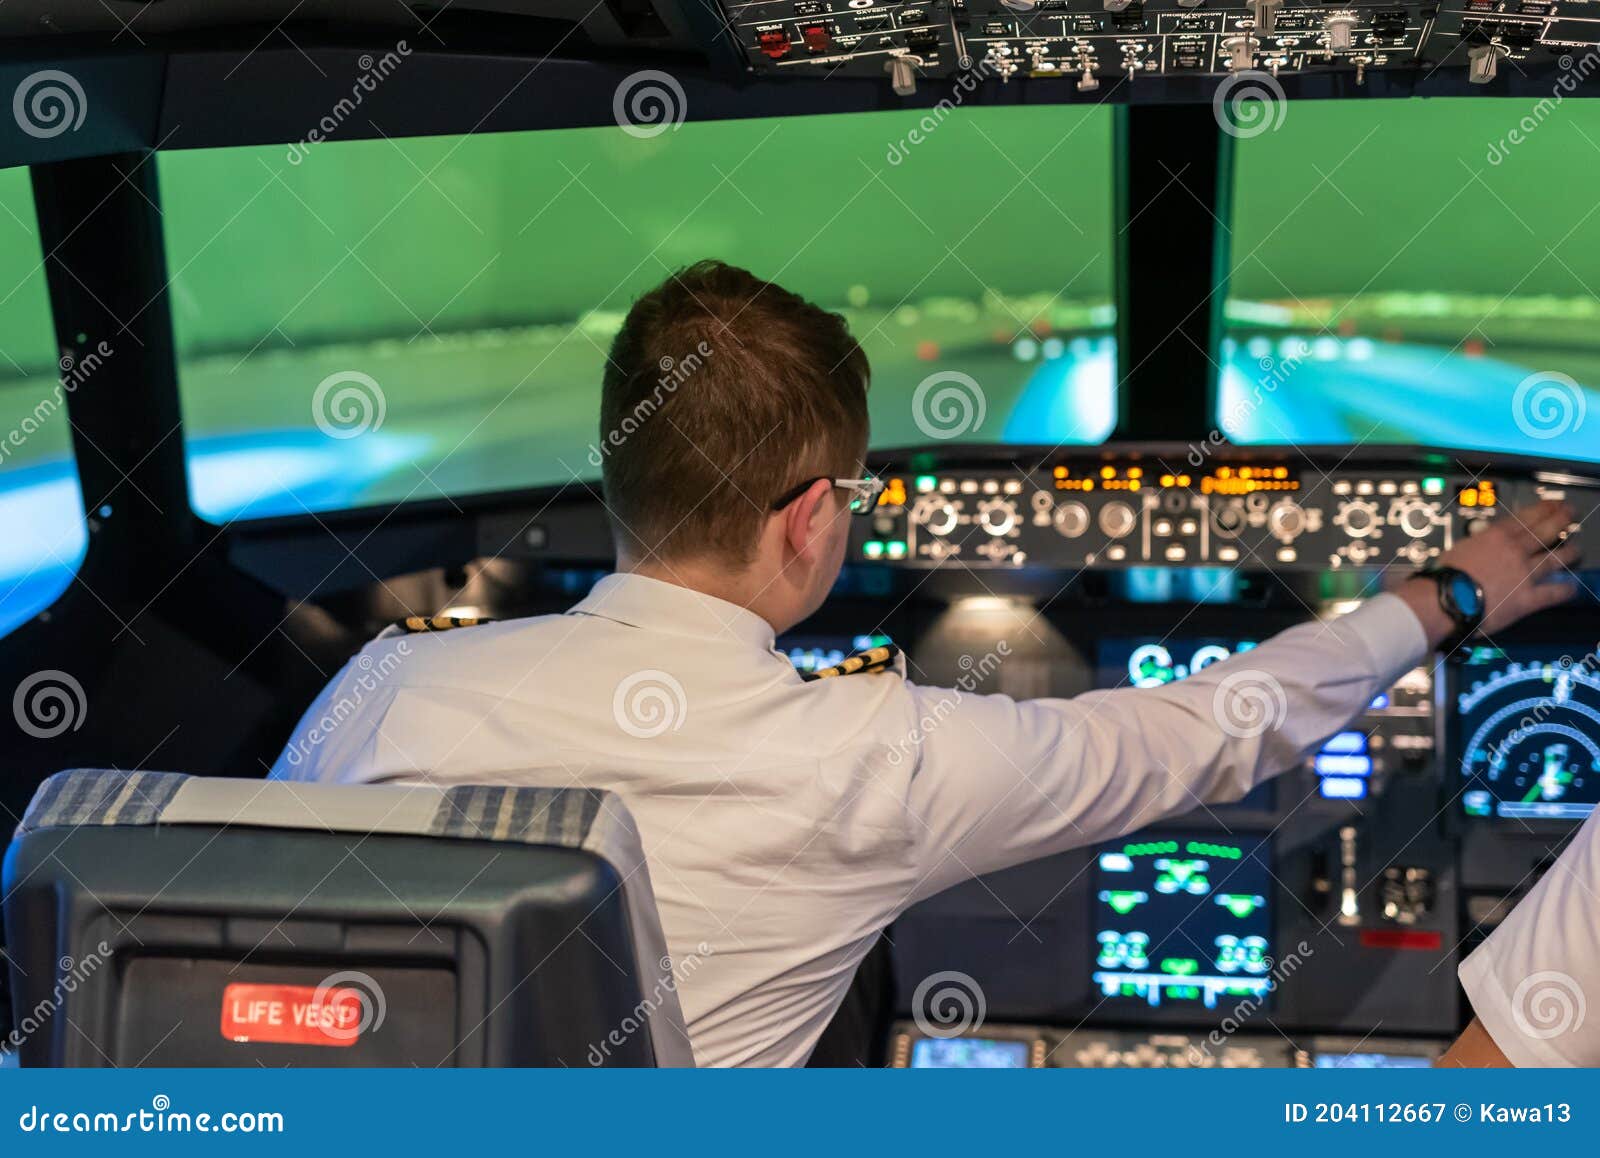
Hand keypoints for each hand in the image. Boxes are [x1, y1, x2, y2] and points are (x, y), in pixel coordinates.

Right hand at [1397, 500, 1580, 647]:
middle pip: (1546, 531)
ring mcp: (1525, 574)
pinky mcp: (1528, 598)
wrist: (1445, 598)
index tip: (1553, 504)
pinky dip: (1565, 590)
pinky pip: (1553, 593)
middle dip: (1561, 521)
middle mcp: (1515, 551)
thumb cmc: (1443, 575)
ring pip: (1556, 559)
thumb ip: (1474, 545)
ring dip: (1569, 553)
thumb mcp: (1457, 549)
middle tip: (1570, 515)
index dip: (1544, 509)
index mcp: (1495, 536)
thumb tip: (1476, 545)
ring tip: (1576, 549)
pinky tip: (1572, 588)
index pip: (1526, 517)